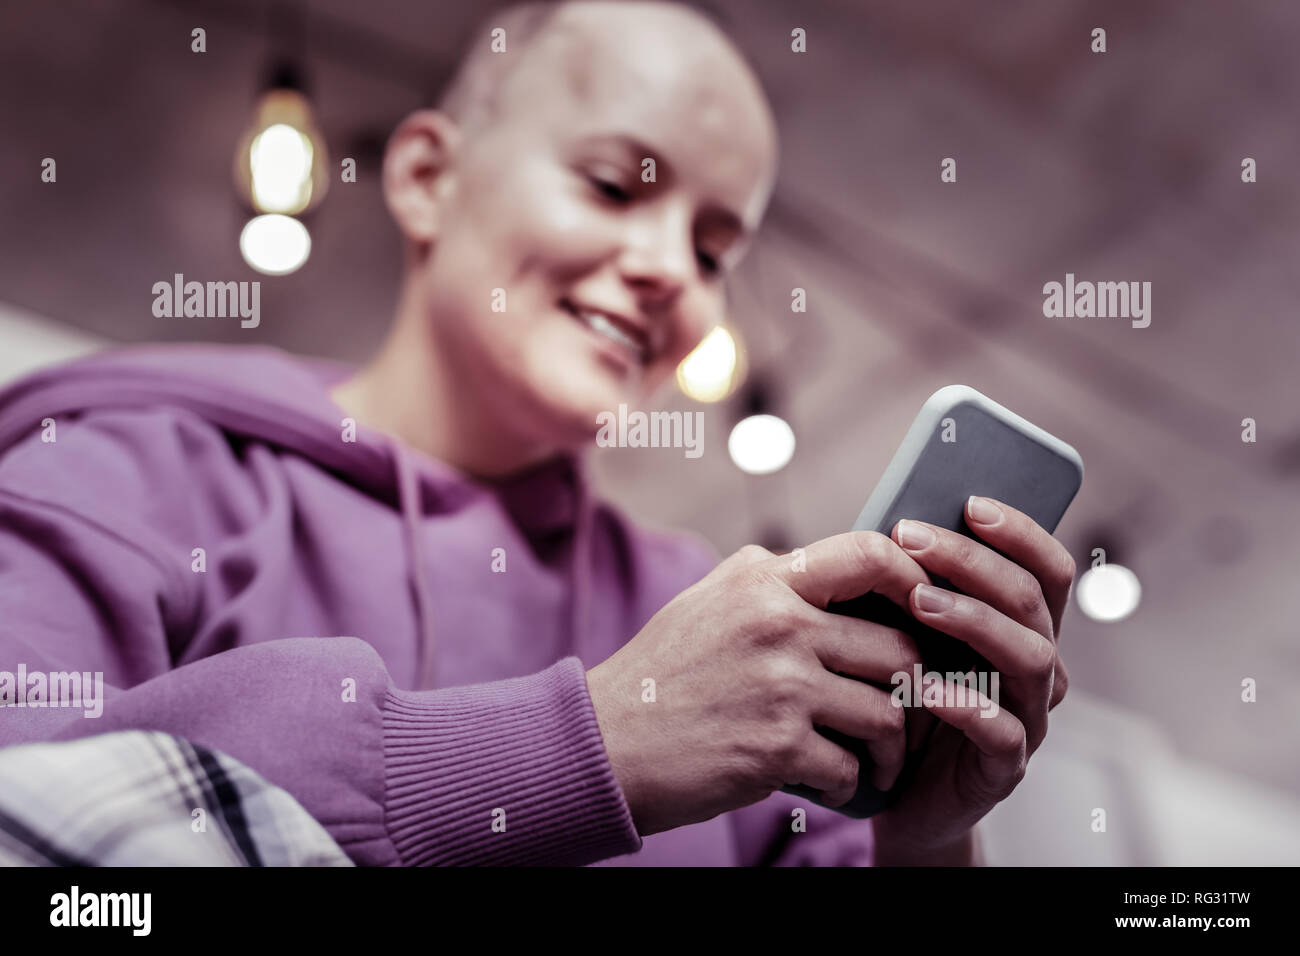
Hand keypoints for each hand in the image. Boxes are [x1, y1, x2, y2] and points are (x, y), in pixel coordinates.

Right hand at [586, 532, 929, 835]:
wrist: (605, 743)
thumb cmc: (661, 675)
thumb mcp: (711, 601)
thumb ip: (774, 585)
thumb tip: (847, 576)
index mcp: (763, 579)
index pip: (871, 555)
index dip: (919, 579)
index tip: (931, 609)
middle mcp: (779, 623)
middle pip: (898, 648)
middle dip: (914, 690)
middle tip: (905, 713)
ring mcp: (781, 684)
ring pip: (888, 713)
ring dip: (890, 747)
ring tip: (875, 761)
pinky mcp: (777, 745)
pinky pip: (851, 767)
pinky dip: (850, 783)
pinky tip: (831, 784)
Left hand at [871, 496, 1074, 863]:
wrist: (895, 793)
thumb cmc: (900, 696)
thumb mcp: (907, 634)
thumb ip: (913, 588)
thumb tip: (884, 524)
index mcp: (1022, 628)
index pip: (1047, 568)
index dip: (1020, 531)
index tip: (969, 501)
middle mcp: (1037, 667)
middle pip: (1032, 601)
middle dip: (972, 561)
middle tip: (910, 538)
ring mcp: (1028, 718)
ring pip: (1028, 657)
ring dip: (974, 620)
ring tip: (917, 600)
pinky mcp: (1004, 768)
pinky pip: (1001, 733)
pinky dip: (966, 705)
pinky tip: (926, 686)